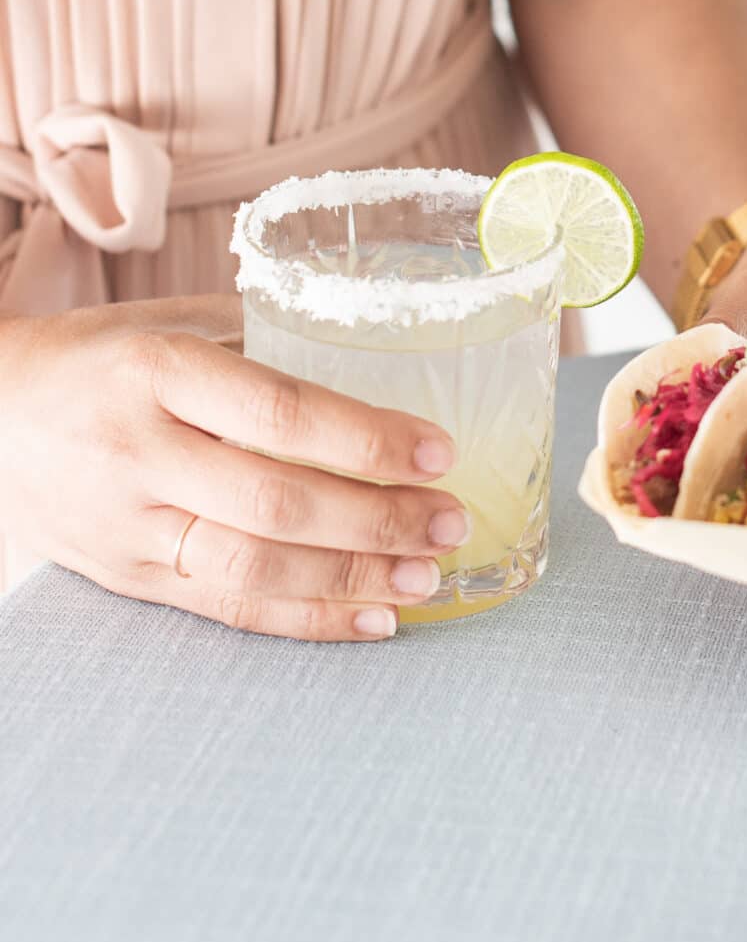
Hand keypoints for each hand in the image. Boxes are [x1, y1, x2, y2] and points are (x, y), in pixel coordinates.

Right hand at [0, 296, 465, 641]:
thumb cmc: (100, 355)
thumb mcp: (170, 321)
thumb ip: (262, 338)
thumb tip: (380, 350)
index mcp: (158, 370)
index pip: (279, 413)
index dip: (365, 439)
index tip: (436, 451)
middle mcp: (140, 452)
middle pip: (276, 501)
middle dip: (377, 520)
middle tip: (451, 521)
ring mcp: (128, 526)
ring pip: (253, 569)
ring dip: (352, 579)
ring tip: (427, 576)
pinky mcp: (125, 580)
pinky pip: (225, 610)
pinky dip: (305, 620)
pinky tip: (371, 618)